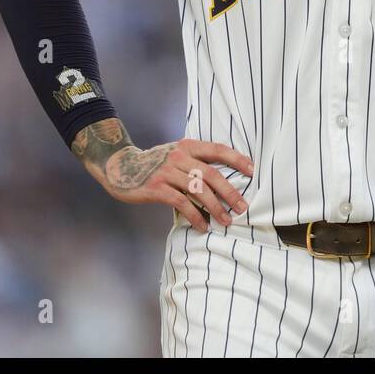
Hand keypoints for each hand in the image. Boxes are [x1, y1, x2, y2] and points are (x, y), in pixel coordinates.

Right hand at [72, 120, 253, 231]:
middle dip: (230, 192)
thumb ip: (195, 162)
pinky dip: (195, 217)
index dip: (236, 159)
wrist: (121, 167)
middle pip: (211, 174)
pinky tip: (202, 227)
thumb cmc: (155, 164)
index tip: (253, 170)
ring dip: (215, 208)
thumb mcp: (176, 155)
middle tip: (242, 207)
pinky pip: (182, 204)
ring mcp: (167, 172)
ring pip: (198, 191)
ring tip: (226, 221)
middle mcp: (178, 156)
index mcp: (187, 146)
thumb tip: (225, 179)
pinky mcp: (157, 188)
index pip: (217, 150)